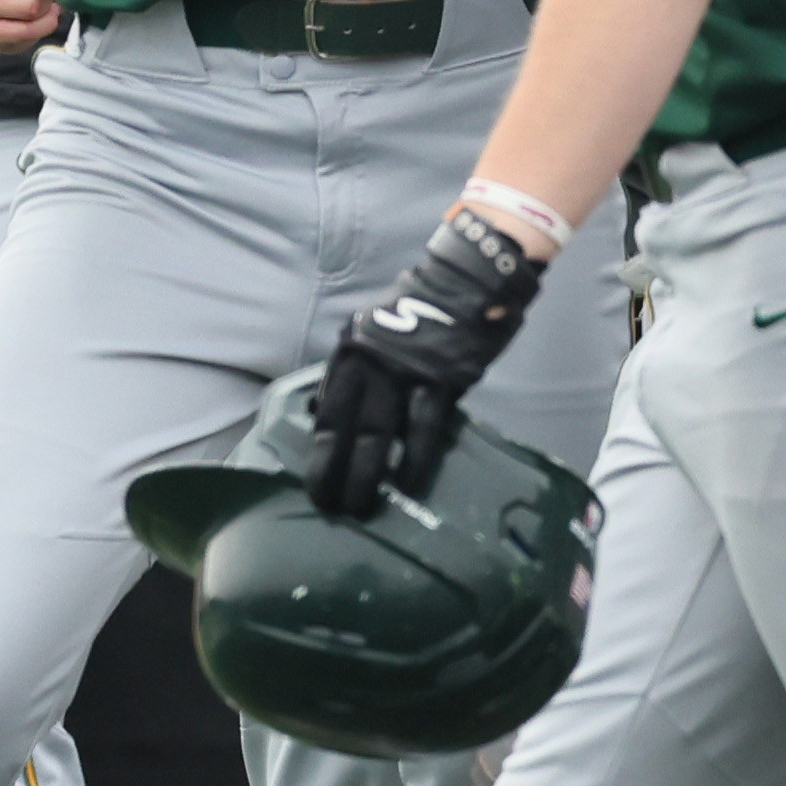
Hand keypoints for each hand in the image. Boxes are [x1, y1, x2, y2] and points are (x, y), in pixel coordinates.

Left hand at [307, 208, 541, 515]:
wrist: (467, 278)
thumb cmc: (420, 308)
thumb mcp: (373, 330)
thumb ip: (356, 368)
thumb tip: (332, 412)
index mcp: (350, 349)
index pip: (327, 408)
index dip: (320, 450)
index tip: (318, 481)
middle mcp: (369, 360)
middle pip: (343, 427)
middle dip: (333, 471)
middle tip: (331, 507)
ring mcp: (403, 370)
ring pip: (376, 432)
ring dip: (366, 474)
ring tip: (362, 506)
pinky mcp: (439, 378)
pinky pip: (421, 427)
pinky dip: (412, 458)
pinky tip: (406, 482)